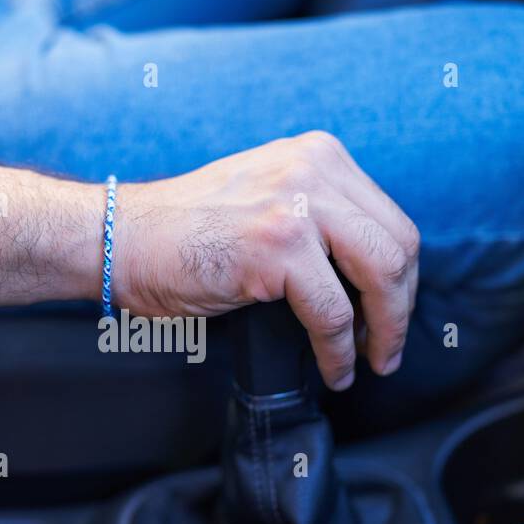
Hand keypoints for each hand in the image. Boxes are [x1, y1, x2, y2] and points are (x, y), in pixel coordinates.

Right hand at [117, 131, 419, 389]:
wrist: (122, 239)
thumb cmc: (185, 233)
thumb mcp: (267, 200)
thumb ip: (318, 219)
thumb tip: (369, 279)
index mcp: (318, 155)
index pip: (390, 221)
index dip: (401, 279)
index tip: (390, 316)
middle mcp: (315, 169)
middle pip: (398, 246)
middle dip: (401, 308)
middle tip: (387, 348)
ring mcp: (297, 204)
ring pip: (380, 275)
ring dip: (383, 331)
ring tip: (370, 362)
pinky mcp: (277, 246)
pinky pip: (333, 312)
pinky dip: (339, 351)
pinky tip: (333, 368)